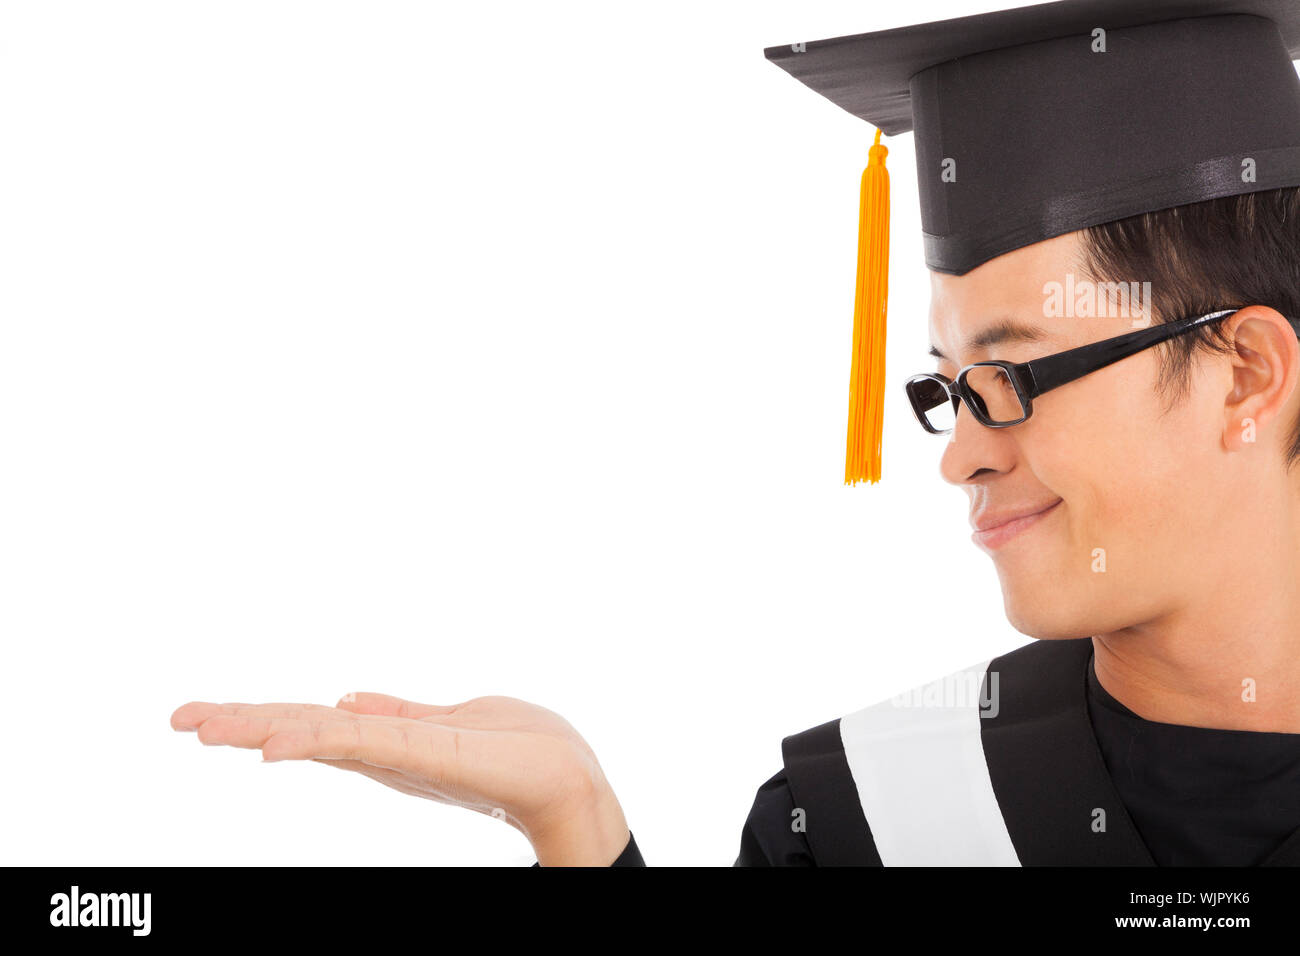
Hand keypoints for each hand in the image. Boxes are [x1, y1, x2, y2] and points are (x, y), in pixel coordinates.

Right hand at [170, 692, 629, 864]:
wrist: (565, 776)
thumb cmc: (516, 748)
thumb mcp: (445, 721)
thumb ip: (395, 713)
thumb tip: (344, 697)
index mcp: (383, 740)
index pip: (309, 722)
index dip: (258, 715)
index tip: (202, 713)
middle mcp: (381, 752)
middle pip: (299, 729)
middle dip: (240, 722)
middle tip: (178, 719)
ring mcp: (398, 756)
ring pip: (317, 735)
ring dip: (261, 727)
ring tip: (205, 726)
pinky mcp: (424, 755)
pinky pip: (361, 743)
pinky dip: (316, 741)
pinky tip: (276, 744)